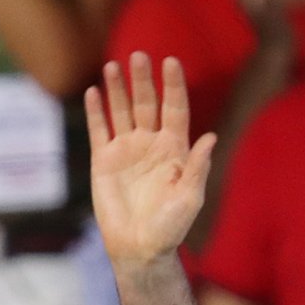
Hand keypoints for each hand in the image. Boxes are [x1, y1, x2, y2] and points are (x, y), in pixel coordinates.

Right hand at [87, 54, 217, 270]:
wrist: (139, 249)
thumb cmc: (170, 227)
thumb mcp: (189, 198)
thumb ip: (198, 168)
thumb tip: (211, 137)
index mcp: (175, 149)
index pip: (175, 109)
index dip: (173, 86)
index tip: (171, 62)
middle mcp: (151, 144)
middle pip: (147, 103)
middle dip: (143, 80)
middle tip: (139, 56)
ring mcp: (126, 150)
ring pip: (122, 110)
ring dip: (118, 88)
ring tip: (114, 65)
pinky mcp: (103, 160)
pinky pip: (99, 129)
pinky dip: (96, 111)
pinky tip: (93, 91)